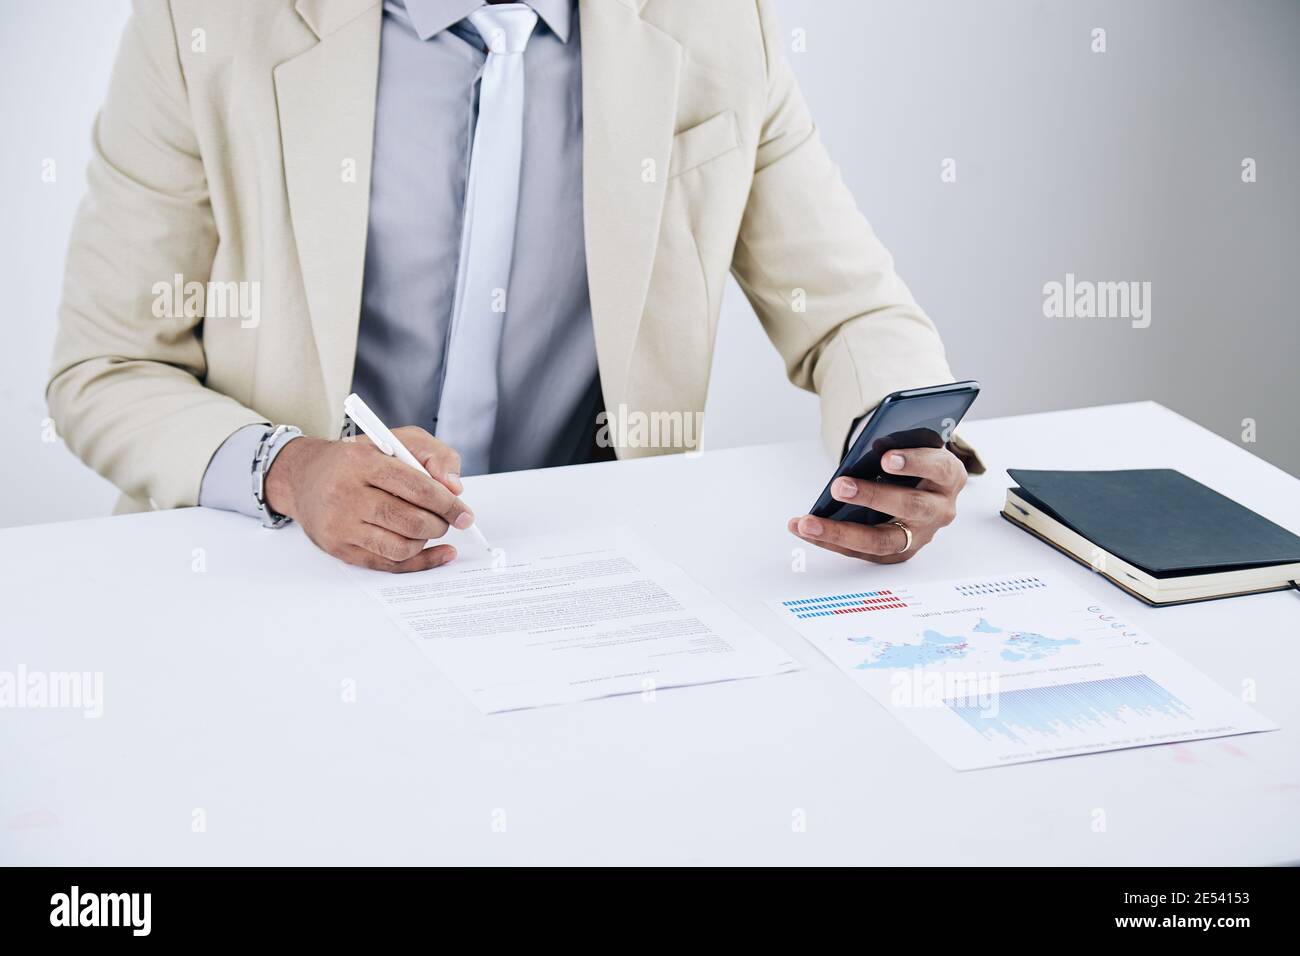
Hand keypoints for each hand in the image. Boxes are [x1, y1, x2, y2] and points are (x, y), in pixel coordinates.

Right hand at [265, 427, 472, 571]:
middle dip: (439, 524)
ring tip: (427, 527)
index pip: (417, 488)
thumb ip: (434, 455)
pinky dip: (418, 562)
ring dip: (425, 541)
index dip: (448, 504)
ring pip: (401, 547)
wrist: (305, 476)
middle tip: (447, 519)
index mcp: (362, 463)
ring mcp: (340, 525)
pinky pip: (387, 565)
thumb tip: (454, 488)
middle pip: (410, 521)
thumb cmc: (359, 458)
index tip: (465, 514)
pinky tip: (435, 553)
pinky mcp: (338, 548)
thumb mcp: (397, 440)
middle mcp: (347, 495)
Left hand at [787, 447, 966, 563]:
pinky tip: (803, 527)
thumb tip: (865, 447)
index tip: (885, 457)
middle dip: (872, 496)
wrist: (923, 485)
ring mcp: (920, 535)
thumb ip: (896, 445)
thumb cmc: (913, 461)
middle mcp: (940, 509)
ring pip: (882, 541)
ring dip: (841, 532)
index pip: (938, 468)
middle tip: (839, 486)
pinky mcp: (899, 552)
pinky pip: (862, 551)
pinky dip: (830, 541)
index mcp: (949, 475)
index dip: (914, 462)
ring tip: (807, 522)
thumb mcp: (912, 446)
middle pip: (910, 506)